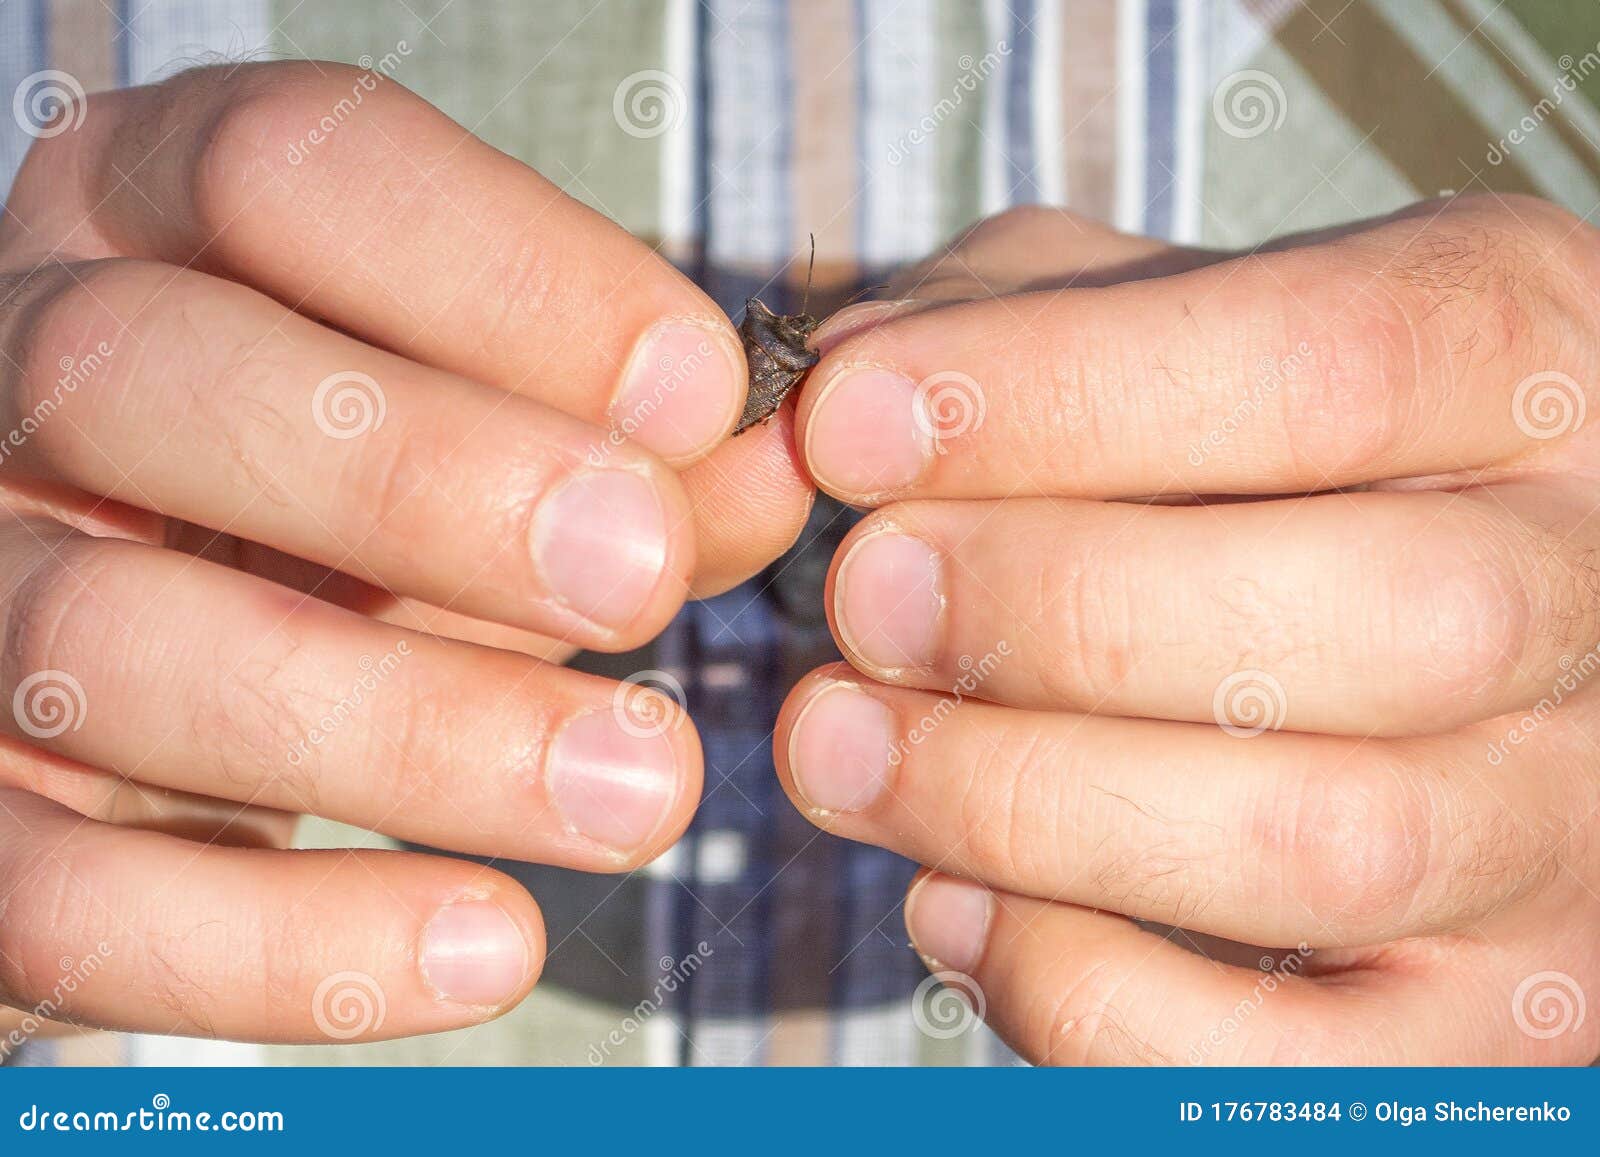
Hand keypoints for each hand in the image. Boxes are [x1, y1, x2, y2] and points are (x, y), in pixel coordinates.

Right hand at [0, 63, 808, 1045]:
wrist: (168, 706)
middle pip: (148, 372)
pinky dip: (290, 942)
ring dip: (407, 728)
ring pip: (111, 641)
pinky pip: (68, 898)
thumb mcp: (489, 447)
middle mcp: (18, 383)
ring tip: (639, 789)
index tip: (694, 392)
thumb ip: (628, 457)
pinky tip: (487, 939)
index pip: (288, 170)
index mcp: (157, 230)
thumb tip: (763, 468)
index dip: (500, 269)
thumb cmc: (354, 524)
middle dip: (418, 475)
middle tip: (636, 570)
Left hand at [776, 199, 1599, 1063]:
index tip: (848, 424)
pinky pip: (1297, 1066)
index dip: (1058, 398)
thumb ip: (1015, 314)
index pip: (1328, 365)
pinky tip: (954, 901)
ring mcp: (1561, 826)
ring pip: (1324, 848)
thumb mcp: (1154, 308)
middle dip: (1054, 614)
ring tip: (841, 749)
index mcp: (1523, 362)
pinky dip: (1080, 992)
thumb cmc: (1245, 439)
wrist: (1407, 606)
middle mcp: (1591, 595)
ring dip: (1023, 806)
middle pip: (1375, 621)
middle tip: (861, 601)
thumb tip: (850, 392)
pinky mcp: (1493, 1015)